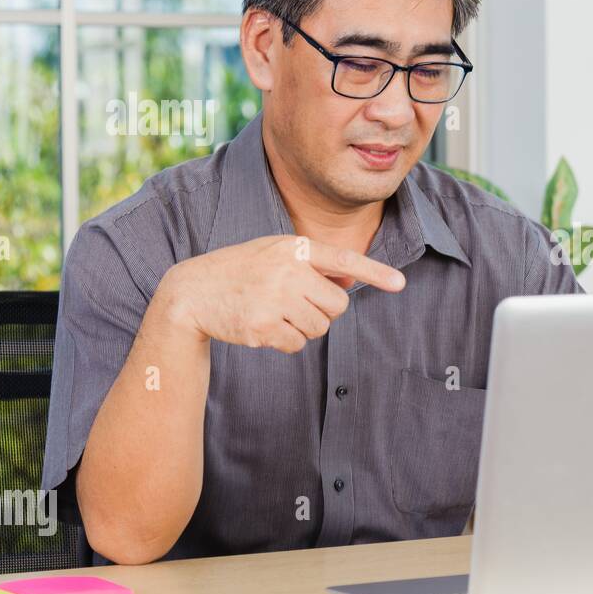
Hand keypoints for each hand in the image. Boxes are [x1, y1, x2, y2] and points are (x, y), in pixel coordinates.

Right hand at [154, 235, 404, 352]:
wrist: (192, 292)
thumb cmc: (242, 271)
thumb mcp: (276, 255)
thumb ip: (314, 265)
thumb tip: (351, 283)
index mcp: (294, 248)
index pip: (344, 260)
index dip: (375, 273)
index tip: (400, 284)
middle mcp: (287, 271)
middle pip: (337, 306)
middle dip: (324, 310)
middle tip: (296, 303)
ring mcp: (275, 300)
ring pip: (320, 328)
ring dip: (305, 327)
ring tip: (276, 312)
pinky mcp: (263, 327)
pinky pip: (298, 345)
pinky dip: (286, 341)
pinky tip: (264, 326)